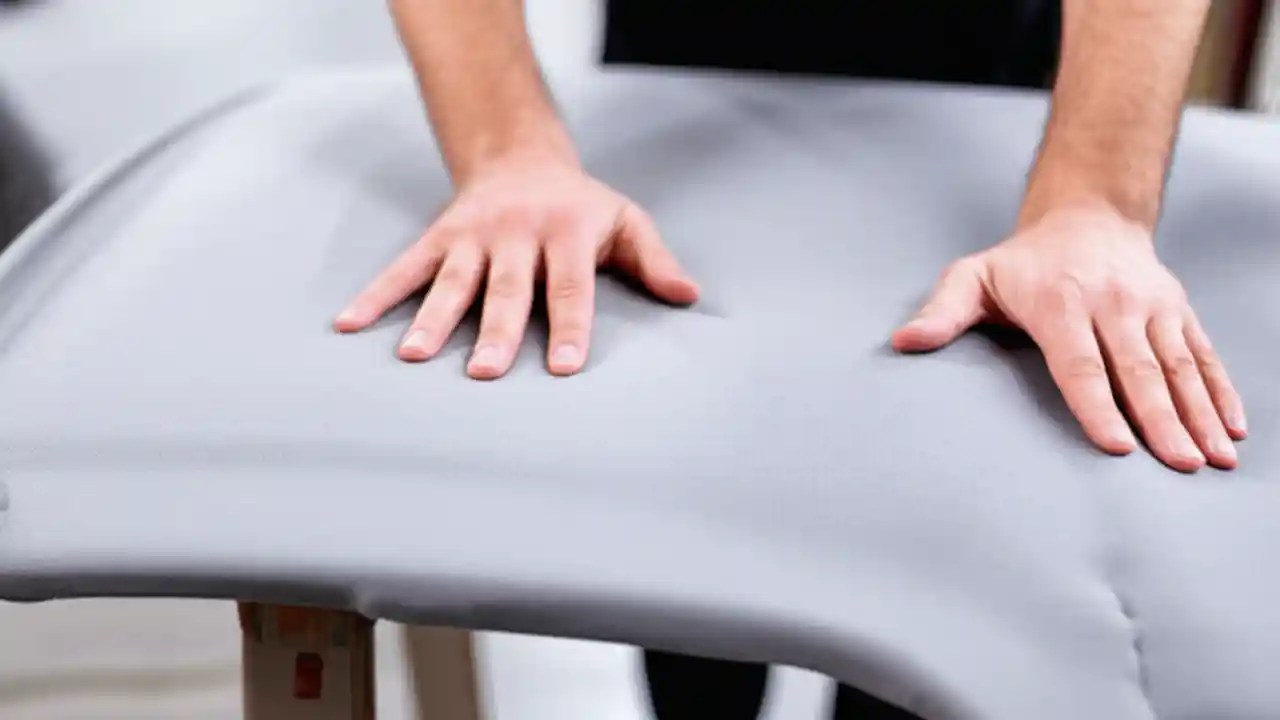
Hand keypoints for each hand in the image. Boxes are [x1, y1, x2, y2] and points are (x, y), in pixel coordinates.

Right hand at [334, 156, 698, 378]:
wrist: (521, 156)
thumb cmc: (581, 205)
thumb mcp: (626, 221)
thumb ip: (653, 260)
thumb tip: (688, 296)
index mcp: (567, 232)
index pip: (570, 287)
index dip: (570, 327)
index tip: (565, 369)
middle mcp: (517, 234)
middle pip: (507, 290)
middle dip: (497, 332)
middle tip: (484, 373)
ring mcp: (473, 236)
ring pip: (452, 282)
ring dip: (432, 319)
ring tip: (412, 355)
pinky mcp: (440, 237)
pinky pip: (406, 267)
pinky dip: (378, 294)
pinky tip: (350, 323)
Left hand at [891, 205, 1245, 471]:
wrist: (1088, 215)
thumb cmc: (1023, 261)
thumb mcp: (973, 276)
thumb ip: (942, 312)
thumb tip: (903, 342)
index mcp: (1062, 301)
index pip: (1081, 363)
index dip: (1098, 405)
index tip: (1116, 445)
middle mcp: (1114, 303)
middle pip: (1138, 371)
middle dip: (1162, 420)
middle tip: (1178, 465)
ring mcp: (1152, 306)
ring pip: (1179, 366)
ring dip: (1200, 414)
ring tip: (1215, 459)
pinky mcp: (1178, 310)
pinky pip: (1203, 354)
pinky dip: (1221, 391)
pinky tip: (1233, 428)